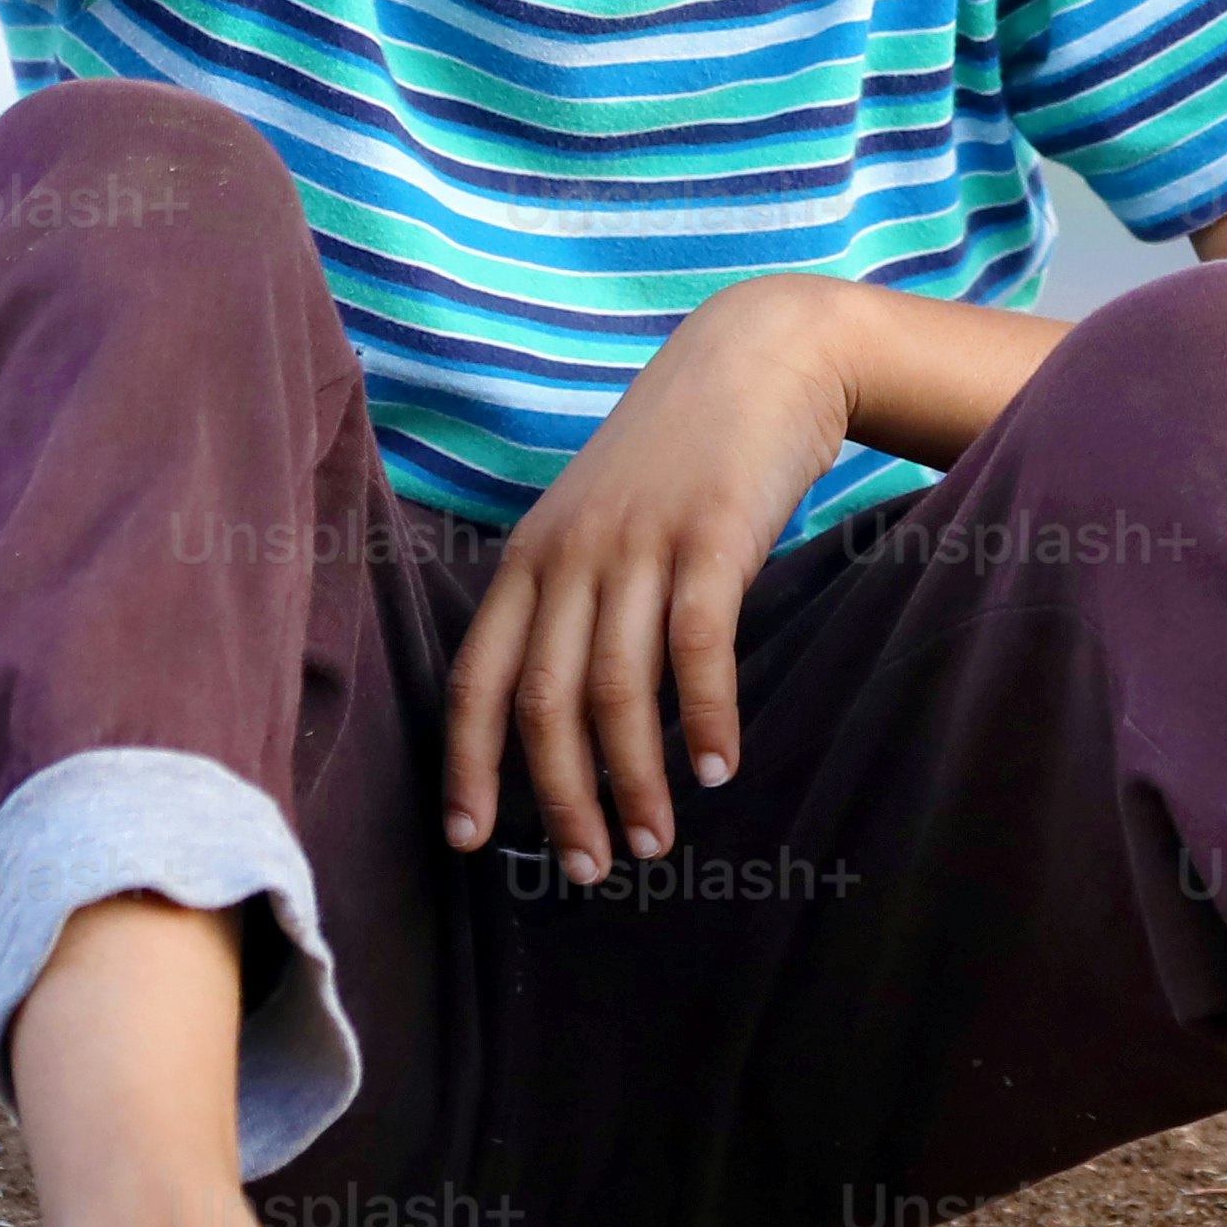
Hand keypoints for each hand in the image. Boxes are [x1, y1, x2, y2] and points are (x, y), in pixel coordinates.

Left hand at [447, 278, 855, 873]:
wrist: (759, 356)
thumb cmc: (680, 454)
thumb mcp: (598, 518)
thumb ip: (572, 596)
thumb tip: (566, 711)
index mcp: (529, 556)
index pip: (475, 677)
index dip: (467, 764)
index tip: (469, 840)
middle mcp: (570, 554)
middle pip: (544, 702)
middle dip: (558, 799)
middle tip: (585, 869)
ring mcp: (640, 543)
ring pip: (616, 688)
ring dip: (632, 781)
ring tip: (651, 844)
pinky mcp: (712, 536)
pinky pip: (698, 647)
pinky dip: (705, 717)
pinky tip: (717, 770)